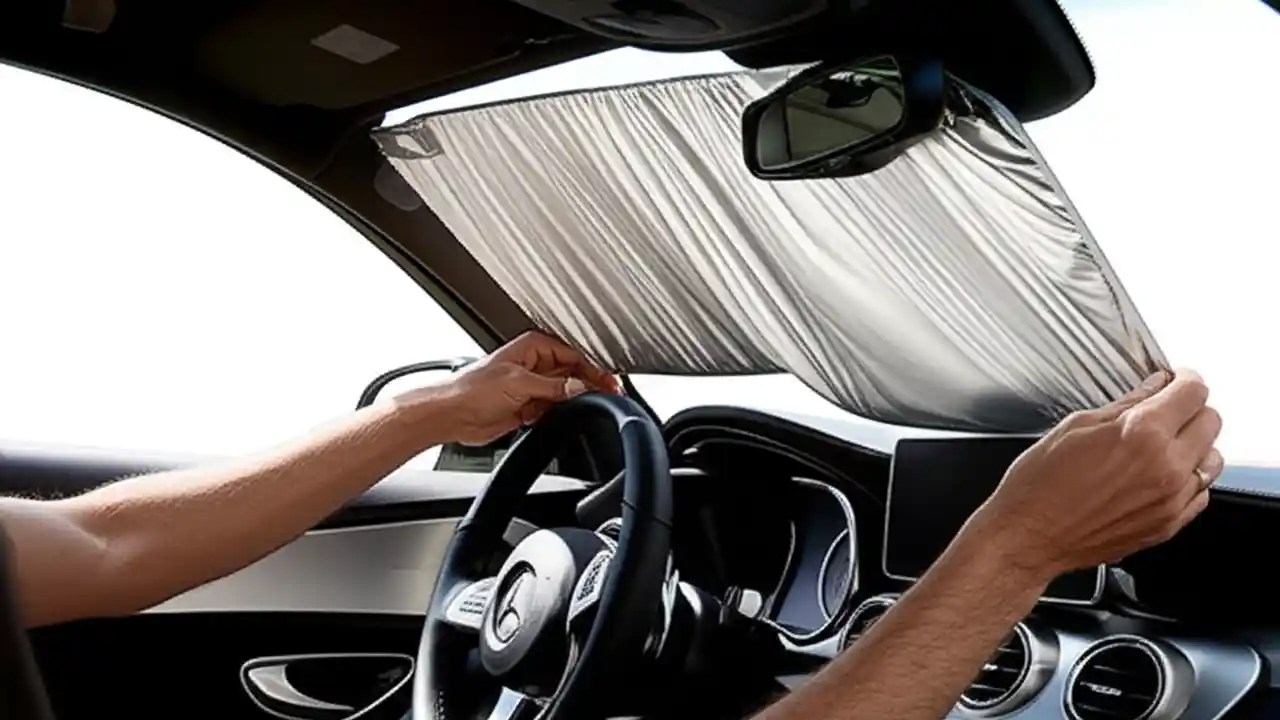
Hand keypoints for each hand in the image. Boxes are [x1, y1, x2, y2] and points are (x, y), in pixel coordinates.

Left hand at [403, 331, 620, 445]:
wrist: (452, 415)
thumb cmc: (472, 389)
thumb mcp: (519, 383)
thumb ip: (553, 387)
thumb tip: (581, 388)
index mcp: (533, 348)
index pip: (574, 355)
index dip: (593, 369)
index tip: (609, 382)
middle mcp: (534, 365)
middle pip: (573, 374)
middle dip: (589, 385)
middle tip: (609, 395)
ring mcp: (532, 386)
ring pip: (565, 393)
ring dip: (573, 401)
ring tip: (587, 407)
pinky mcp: (528, 406)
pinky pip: (553, 408)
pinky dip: (558, 413)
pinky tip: (559, 416)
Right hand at [968, 369, 1223, 584]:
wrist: (1028, 536)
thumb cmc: (1039, 485)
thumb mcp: (1076, 427)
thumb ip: (1124, 406)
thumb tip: (1153, 388)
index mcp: (1141, 433)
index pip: (1193, 392)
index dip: (1185, 379)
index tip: (1177, 381)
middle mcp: (1166, 466)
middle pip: (1211, 421)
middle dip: (1190, 409)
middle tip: (1166, 409)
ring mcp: (1172, 499)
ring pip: (1213, 459)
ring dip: (1195, 445)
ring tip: (1164, 444)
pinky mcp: (1169, 524)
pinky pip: (1201, 492)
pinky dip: (1188, 478)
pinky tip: (1159, 474)